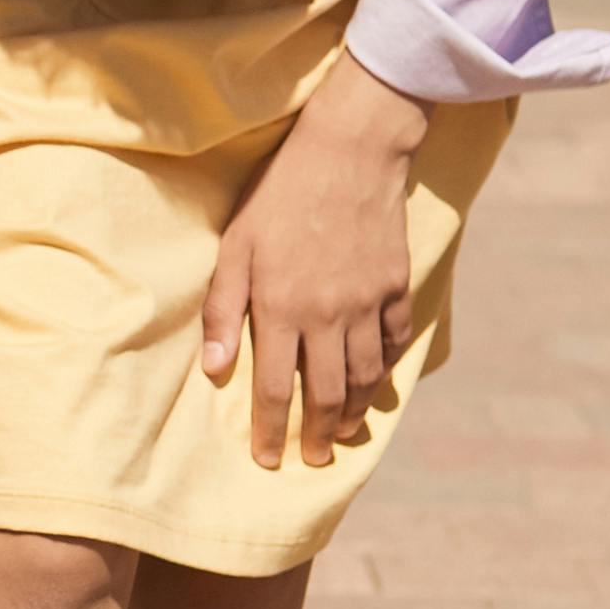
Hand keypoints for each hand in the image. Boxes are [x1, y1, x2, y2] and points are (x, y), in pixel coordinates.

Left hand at [199, 67, 438, 471]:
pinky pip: (394, 340)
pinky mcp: (395, 285)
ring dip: (353, 410)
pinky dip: (385, 367)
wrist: (349, 149)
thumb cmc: (280, 194)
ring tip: (342, 430)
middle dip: (317, 435)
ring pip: (364, 376)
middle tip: (314, 458)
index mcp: (280, 308)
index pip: (271, 388)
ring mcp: (366, 302)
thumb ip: (224, 310)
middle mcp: (327, 315)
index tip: (267, 459)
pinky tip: (374, 380)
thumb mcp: (236, 246)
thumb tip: (214, 370)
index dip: (270, 430)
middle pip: (324, 394)